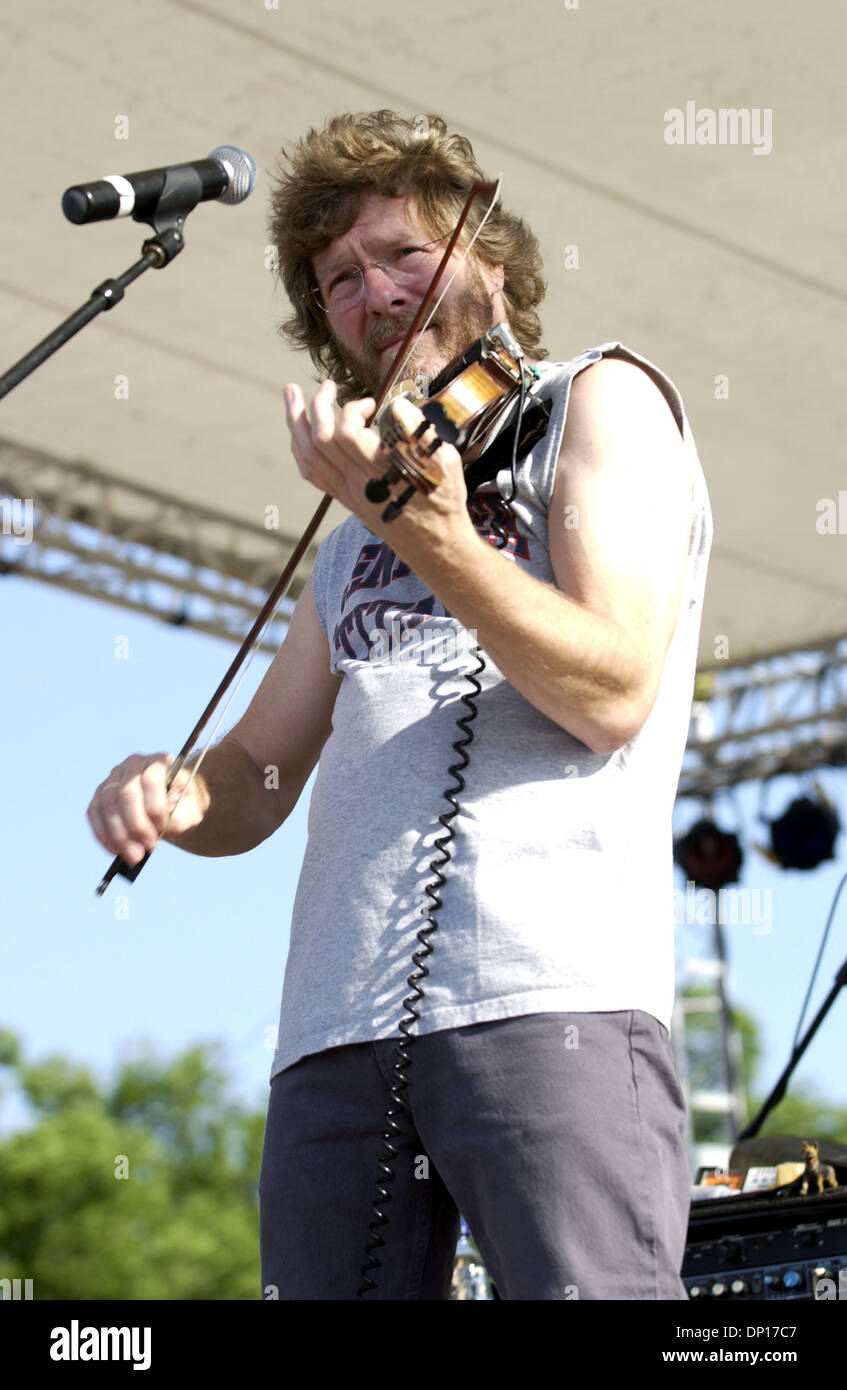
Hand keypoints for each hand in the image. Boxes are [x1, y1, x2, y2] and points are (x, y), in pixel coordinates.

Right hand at [87, 754, 207, 865]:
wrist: (174, 804)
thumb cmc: (184, 806)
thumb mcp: (191, 811)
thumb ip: (180, 817)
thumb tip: (163, 827)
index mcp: (159, 761)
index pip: (151, 780)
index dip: (155, 807)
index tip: (161, 828)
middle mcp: (133, 765)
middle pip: (126, 793)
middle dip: (135, 825)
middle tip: (146, 847)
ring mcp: (113, 778)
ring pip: (107, 805)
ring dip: (118, 834)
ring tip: (133, 856)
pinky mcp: (100, 795)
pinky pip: (94, 814)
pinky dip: (103, 835)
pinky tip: (115, 851)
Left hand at [283, 379, 476, 562]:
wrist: (434, 544)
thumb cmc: (443, 500)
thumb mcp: (444, 462)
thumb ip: (418, 431)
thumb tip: (397, 405)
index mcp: (380, 471)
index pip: (346, 432)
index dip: (353, 408)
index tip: (372, 404)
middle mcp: (358, 481)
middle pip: (320, 438)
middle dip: (317, 404)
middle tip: (327, 385)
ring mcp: (347, 492)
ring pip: (309, 454)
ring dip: (296, 421)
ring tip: (291, 394)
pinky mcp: (345, 499)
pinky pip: (312, 472)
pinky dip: (300, 447)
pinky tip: (299, 432)